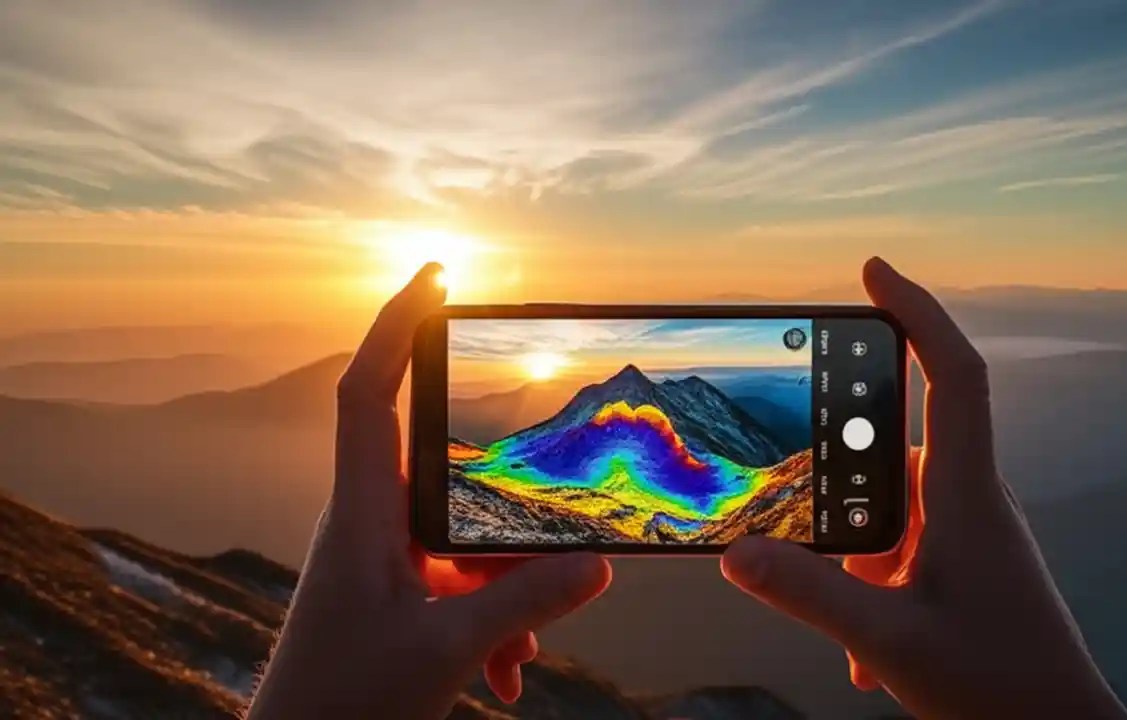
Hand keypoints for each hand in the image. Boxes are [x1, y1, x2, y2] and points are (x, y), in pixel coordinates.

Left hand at [247, 263, 610, 719]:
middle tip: (546, 472)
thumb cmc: (341, 706)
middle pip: (441, 461)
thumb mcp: (442, 651)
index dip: (395, 326)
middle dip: (501, 483)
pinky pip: (464, 585)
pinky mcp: (400, 597)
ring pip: (466, 538)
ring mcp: (386, 562)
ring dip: (506, 587)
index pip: (368, 391)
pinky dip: (497, 622)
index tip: (436, 274)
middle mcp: (372, 524)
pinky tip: (507, 675)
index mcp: (364, 513)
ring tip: (516, 657)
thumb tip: (598, 564)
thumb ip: (521, 605)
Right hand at [721, 258, 1126, 719]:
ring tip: (852, 620)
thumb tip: (738, 554)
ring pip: (895, 507)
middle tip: (804, 499)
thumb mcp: (892, 641)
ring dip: (859, 551)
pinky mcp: (967, 565)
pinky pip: (905, 549)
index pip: (953, 374)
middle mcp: (973, 500)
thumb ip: (811, 594)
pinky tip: (865, 649)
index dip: (916, 313)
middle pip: (900, 442)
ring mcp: (972, 533)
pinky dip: (874, 584)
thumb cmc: (1001, 686)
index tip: (872, 273)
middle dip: (846, 472)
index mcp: (967, 495)